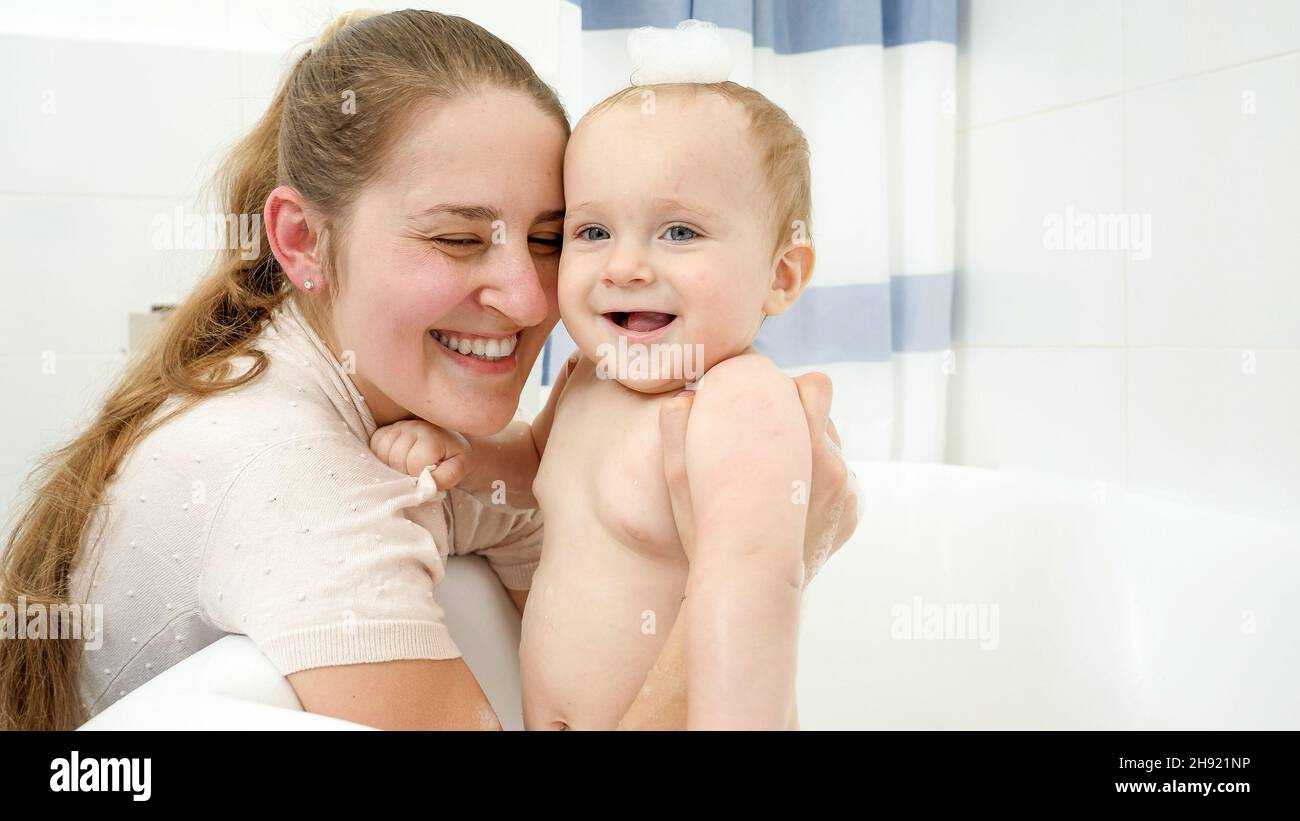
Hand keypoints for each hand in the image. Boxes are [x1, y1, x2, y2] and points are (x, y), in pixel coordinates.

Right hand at [369, 420, 471, 490]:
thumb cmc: (453, 459)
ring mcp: (397, 426)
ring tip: (406, 467)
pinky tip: (395, 461)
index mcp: (432, 435)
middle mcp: (413, 426)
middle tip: (416, 473)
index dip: (419, 476)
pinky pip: (374, 446)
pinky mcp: (385, 430)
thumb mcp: (459, 469)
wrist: (449, 444)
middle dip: (405, 472)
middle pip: (396, 458)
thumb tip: (425, 485)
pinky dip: (381, 457)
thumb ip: (445, 478)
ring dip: (392, 466)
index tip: (428, 476)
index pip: (415, 462)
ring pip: (382, 453)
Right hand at [658, 372, 857, 587]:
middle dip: (798, 414)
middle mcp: (833, 467)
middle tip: (768, 430)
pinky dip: (816, 481)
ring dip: (808, 447)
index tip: (765, 397)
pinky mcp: (851, 515)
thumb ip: (678, 432)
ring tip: (775, 468)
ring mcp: (847, 494)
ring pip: (832, 447)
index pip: (816, 388)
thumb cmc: (708, 538)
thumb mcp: (680, 482)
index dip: (790, 386)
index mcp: (801, 448)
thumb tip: (683, 397)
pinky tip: (788, 499)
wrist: (745, 596)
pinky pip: (839, 481)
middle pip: (825, 414)